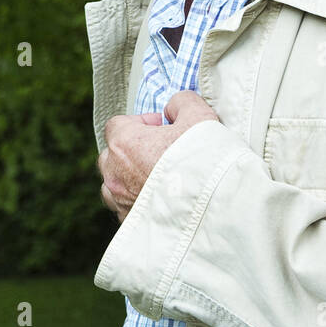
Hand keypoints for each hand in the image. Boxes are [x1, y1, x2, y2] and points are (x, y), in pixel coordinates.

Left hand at [97, 91, 220, 222]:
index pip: (117, 124)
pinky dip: (137, 202)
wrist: (214, 206)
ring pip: (114, 184)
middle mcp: (115, 172)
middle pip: (111, 154)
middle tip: (162, 152)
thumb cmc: (204, 160)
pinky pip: (125, 208)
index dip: (140, 122)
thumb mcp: (199, 116)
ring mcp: (120, 201)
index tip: (163, 128)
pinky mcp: (130, 223)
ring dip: (130, 178)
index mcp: (125, 143)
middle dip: (132, 150)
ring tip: (158, 179)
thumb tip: (173, 108)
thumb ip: (182, 102)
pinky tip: (161, 201)